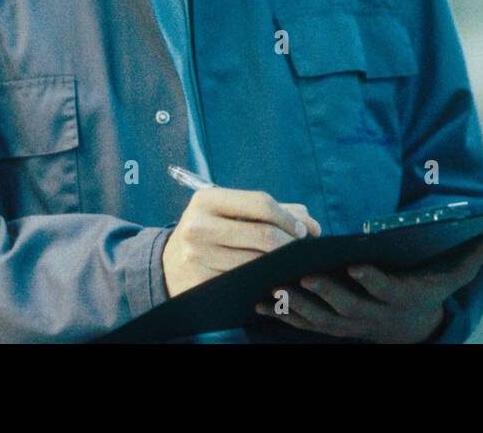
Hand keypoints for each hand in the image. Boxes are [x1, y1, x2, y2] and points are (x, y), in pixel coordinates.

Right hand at [162, 187, 321, 297]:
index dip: (288, 218)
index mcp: (206, 200)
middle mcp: (198, 226)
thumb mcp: (233, 212)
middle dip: (291, 243)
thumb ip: (276, 212)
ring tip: (289, 263)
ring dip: (280, 264)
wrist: (169, 265)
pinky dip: (263, 279)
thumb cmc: (214, 231)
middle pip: (263, 234)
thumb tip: (313, 227)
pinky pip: (245, 281)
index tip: (303, 231)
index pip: (261, 203)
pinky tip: (269, 277)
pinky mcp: (200, 282)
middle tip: (302, 250)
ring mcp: (196, 256)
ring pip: (257, 261)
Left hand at [254, 226, 482, 342]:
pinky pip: (305, 324)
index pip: (386, 288)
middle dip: (326, 294)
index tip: (357, 265)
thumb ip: (477, 251)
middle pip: (348, 306)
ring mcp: (352, 324)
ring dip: (297, 307)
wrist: (414, 326)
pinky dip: (282, 315)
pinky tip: (260, 303)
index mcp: (401, 295)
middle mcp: (375, 314)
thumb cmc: (431, 288)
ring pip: (322, 319)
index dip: (371, 279)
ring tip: (274, 292)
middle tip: (304, 279)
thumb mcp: (457, 272)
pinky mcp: (334, 327)